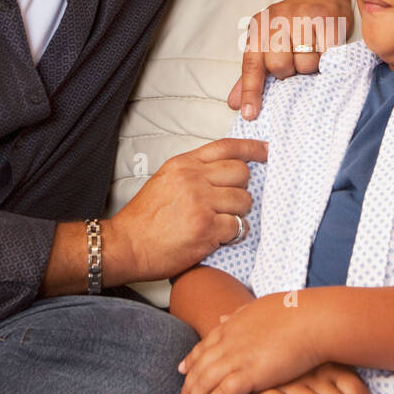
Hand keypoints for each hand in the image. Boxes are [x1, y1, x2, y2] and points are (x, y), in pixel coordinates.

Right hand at [110, 137, 266, 281]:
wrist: (127, 245)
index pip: (226, 147)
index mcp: (183, 164)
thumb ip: (193, 172)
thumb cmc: (144, 219)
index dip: (252, 148)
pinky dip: (234, 234)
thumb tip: (225, 172)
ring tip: (221, 222)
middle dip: (242, 188)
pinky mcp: (206, 228)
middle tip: (229, 202)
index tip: (267, 151)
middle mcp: (193, 179)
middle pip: (241, 172)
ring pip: (244, 200)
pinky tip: (219, 237)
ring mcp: (201, 203)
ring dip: (239, 213)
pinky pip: (239, 226)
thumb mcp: (165, 181)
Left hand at [176, 291, 320, 393]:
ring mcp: (237, 356)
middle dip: (188, 385)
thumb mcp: (262, 307)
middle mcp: (230, 340)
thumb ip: (241, 314)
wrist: (313, 320)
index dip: (192, 359)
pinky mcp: (249, 374)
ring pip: (205, 381)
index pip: (205, 344)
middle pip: (200, 366)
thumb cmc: (297, 312)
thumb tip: (225, 316)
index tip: (182, 370)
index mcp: (233, 324)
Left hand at [227, 0, 351, 119]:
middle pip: (280, 66)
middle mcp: (278, 19)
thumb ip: (252, 74)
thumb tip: (235, 103)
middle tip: (295, 62)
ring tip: (313, 53)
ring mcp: (304, 17)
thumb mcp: (267, 44)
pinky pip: (328, 55)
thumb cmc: (292, 25)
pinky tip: (326, 48)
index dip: (250, 90)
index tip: (249, 113)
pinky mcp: (328, 19)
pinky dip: (328, 59)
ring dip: (311, 66)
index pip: (251, 63)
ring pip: (306, 64)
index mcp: (259, 27)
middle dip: (289, 72)